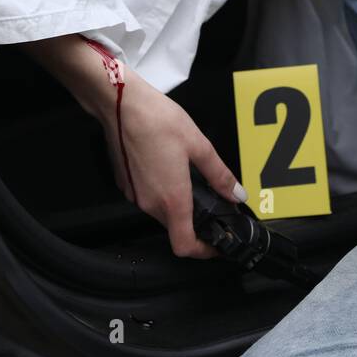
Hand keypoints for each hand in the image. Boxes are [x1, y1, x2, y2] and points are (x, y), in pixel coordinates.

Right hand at [20, 35, 245, 258]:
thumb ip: (220, 175)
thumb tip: (236, 194)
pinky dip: (161, 192)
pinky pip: (147, 198)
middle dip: (194, 222)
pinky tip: (168, 168)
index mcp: (172, 199)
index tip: (216, 244)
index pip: (185, 246)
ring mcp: (134, 195)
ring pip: (161, 213)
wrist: (120, 103)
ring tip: (189, 180)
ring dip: (177, 205)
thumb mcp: (199, 145)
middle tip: (211, 205)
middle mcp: (150, 203)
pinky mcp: (125, 184)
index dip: (203, 252)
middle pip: (175, 229)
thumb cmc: (157, 120)